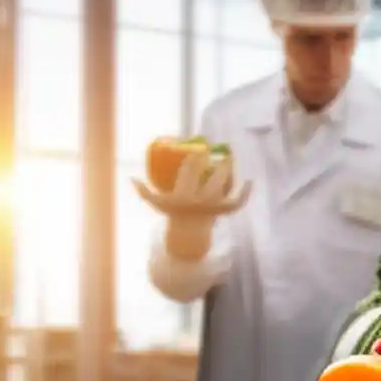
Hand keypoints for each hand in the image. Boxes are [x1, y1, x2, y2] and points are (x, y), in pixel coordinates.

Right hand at [133, 150, 250, 260]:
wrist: (189, 232)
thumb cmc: (172, 212)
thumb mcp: (156, 203)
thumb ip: (143, 191)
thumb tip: (131, 177)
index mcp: (183, 197)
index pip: (189, 174)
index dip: (194, 158)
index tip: (197, 148)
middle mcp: (200, 202)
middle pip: (213, 181)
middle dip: (217, 164)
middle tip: (215, 150)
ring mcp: (214, 207)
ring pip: (226, 187)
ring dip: (229, 172)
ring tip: (229, 158)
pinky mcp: (225, 211)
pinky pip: (238, 202)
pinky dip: (245, 193)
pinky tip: (250, 180)